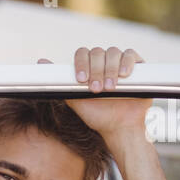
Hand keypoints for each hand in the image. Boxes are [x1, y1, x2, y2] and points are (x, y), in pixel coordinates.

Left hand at [40, 46, 150, 160]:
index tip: (81, 80)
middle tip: (96, 89)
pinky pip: (131, 55)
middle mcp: (104, 63)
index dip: (81, 64)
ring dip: (110, 69)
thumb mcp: (75, 101)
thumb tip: (41, 63)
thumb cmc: (97, 115)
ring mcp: (120, 63)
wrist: (119, 127)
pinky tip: (124, 74)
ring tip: (109, 88)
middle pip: (97, 52)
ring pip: (113, 52)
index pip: (82, 54)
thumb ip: (61, 83)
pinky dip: (127, 62)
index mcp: (89, 68)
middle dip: (95, 70)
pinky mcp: (137, 67)